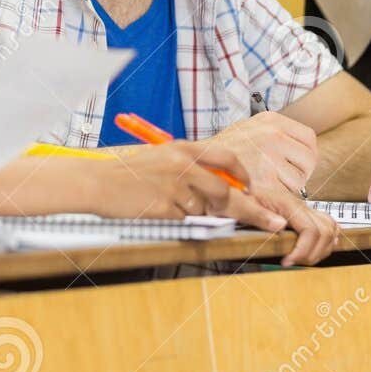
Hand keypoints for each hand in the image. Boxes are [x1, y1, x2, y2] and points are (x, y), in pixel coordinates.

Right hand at [95, 141, 286, 231]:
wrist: (99, 182)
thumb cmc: (129, 173)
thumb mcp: (163, 159)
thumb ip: (191, 169)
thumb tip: (221, 189)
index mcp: (183, 149)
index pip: (227, 159)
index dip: (244, 175)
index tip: (252, 188)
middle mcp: (183, 166)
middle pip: (226, 192)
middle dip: (249, 210)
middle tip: (271, 223)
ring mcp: (175, 187)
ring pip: (205, 210)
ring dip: (198, 214)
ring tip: (171, 204)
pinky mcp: (167, 207)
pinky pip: (186, 220)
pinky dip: (179, 219)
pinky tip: (159, 209)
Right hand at [208, 111, 317, 193]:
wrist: (198, 165)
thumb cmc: (223, 150)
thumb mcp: (248, 128)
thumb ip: (274, 132)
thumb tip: (302, 146)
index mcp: (270, 120)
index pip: (309, 138)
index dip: (304, 154)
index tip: (295, 163)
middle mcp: (272, 136)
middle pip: (309, 160)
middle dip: (299, 173)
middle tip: (280, 177)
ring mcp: (268, 158)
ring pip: (299, 181)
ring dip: (287, 187)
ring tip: (264, 183)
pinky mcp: (264, 182)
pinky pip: (286, 195)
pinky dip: (277, 199)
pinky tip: (261, 192)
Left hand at [246, 185, 339, 266]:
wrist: (245, 188)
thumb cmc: (245, 197)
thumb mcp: (246, 206)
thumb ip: (260, 216)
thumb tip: (280, 226)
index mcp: (288, 204)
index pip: (310, 230)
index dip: (303, 251)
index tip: (287, 261)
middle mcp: (301, 206)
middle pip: (325, 233)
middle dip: (312, 254)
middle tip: (294, 262)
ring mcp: (306, 209)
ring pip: (330, 229)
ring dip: (322, 250)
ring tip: (302, 258)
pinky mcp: (307, 213)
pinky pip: (329, 224)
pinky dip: (329, 239)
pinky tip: (319, 249)